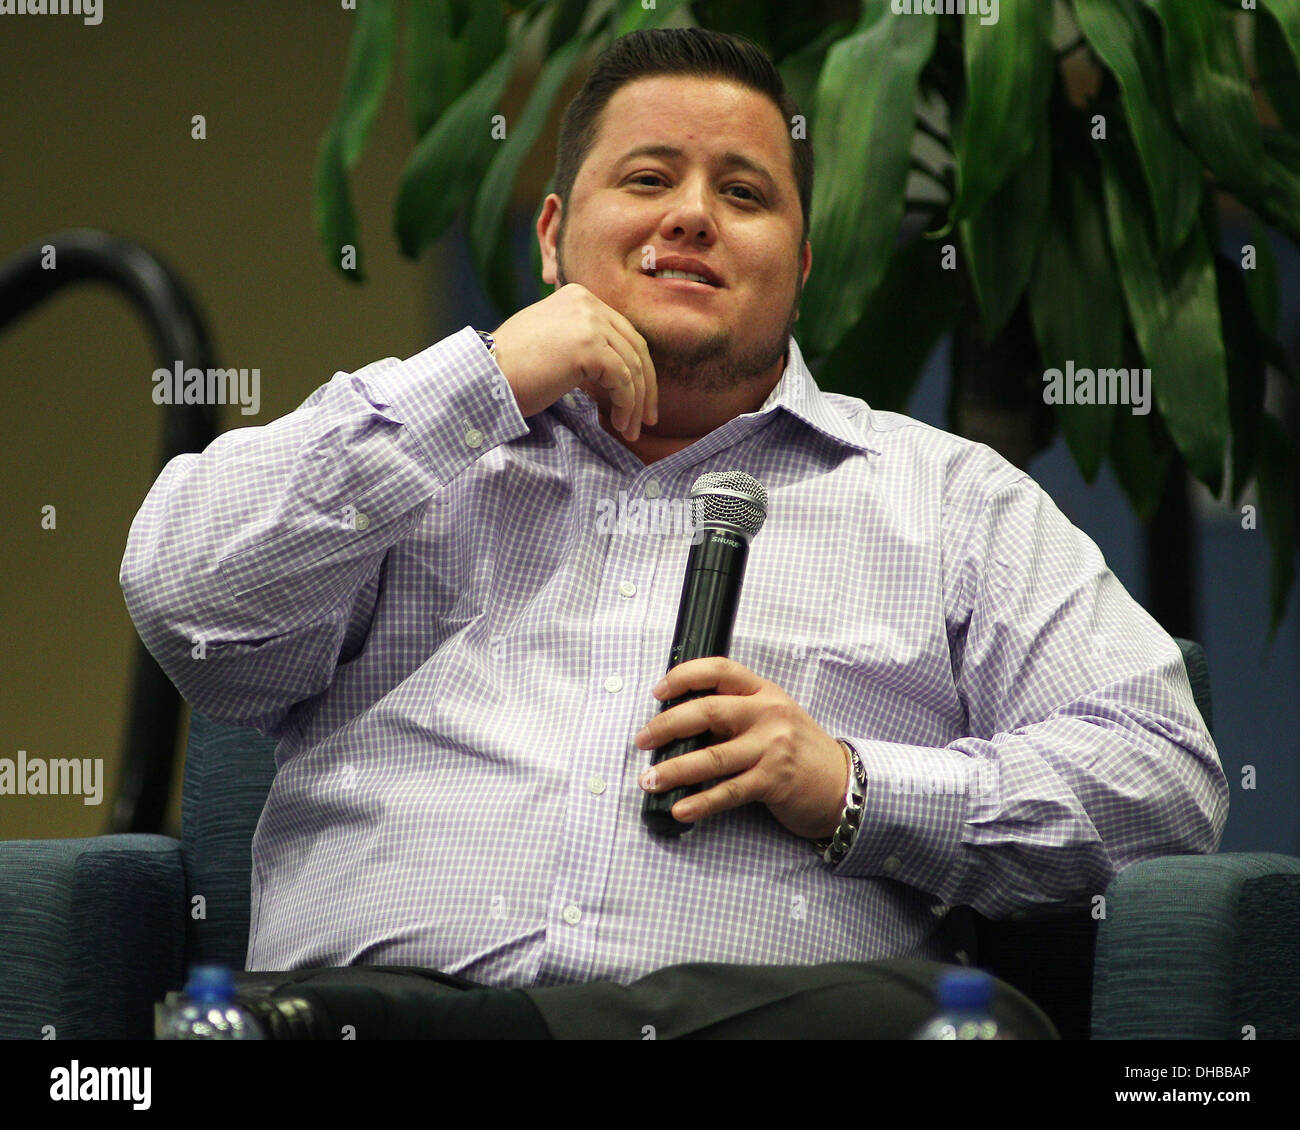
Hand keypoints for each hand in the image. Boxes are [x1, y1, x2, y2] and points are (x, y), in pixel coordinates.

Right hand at [491, 283, 657, 440]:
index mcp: (579, 297)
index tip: (641, 398)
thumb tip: (617, 368)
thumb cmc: (512, 368)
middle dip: (646, 387)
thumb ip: (583, 340)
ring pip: (632, 367)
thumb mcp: (553, 339)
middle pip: (635, 347)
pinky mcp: (589, 348)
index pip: (624, 332)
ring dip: (635, 404)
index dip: (639, 368)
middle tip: (647, 419)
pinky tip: (619, 424)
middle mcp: (587, 303)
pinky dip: (626, 405)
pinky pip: (623, 381)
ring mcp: (589, 323)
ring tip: (630, 429)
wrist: (485, 376)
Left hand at [634, 657, 850, 840]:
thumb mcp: (772, 717)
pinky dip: (700, 802)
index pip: (719, 670)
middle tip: (642, 740)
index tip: (658, 691)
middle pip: (707, 712)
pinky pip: (728, 791)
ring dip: (673, 770)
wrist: (841, 783)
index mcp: (764, 691)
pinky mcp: (772, 781)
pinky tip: (680, 809)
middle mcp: (768, 714)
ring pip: (711, 757)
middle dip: (667, 726)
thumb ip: (735, 712)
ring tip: (649, 780)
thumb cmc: (798, 749)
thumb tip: (679, 720)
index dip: (684, 676)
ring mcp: (771, 747)